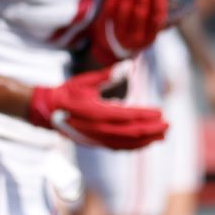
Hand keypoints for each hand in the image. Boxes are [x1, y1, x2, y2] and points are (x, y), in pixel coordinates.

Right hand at [26, 67, 167, 148]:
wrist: (46, 111)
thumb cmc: (66, 93)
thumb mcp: (85, 81)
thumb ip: (107, 75)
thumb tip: (127, 66)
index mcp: (97, 112)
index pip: (129, 115)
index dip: (146, 115)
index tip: (161, 112)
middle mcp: (98, 129)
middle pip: (131, 132)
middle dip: (152, 130)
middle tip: (168, 126)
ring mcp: (95, 138)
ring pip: (126, 143)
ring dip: (145, 141)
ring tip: (161, 137)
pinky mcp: (93, 142)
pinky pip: (117, 147)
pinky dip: (132, 147)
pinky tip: (143, 144)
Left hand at [90, 0, 167, 61]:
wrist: (107, 50)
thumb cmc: (135, 34)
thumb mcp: (149, 32)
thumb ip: (159, 17)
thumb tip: (179, 0)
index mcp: (148, 39)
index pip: (156, 19)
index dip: (158, 1)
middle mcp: (133, 38)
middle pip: (140, 11)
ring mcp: (116, 32)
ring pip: (124, 6)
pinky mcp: (102, 25)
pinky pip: (110, 4)